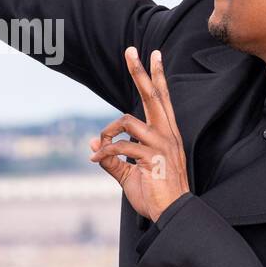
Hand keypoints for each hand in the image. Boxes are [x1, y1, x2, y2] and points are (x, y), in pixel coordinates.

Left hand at [89, 47, 190, 221]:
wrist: (171, 216)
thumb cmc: (155, 195)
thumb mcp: (129, 174)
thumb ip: (113, 158)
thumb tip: (94, 143)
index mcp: (166, 134)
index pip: (162, 99)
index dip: (157, 77)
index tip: (153, 54)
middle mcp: (168, 135)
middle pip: (153, 96)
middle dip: (140, 73)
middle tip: (130, 50)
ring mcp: (162, 145)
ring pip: (128, 121)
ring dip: (108, 131)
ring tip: (100, 146)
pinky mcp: (154, 158)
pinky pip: (121, 147)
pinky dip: (105, 152)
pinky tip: (95, 159)